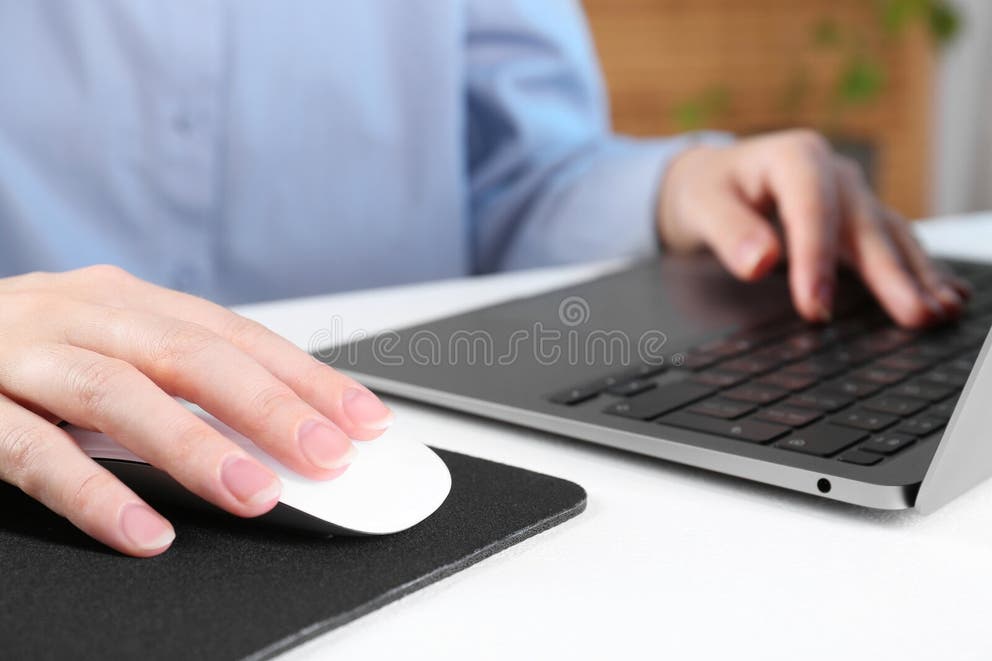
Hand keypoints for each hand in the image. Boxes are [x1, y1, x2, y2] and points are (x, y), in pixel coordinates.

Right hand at [0, 266, 392, 556]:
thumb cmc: (20, 353)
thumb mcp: (105, 353)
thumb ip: (173, 387)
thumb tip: (273, 438)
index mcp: (124, 301)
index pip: (234, 335)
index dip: (304, 376)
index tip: (364, 420)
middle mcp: (78, 314)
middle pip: (189, 356)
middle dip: (269, 408)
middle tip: (330, 456)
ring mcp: (19, 354)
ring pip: (119, 395)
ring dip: (195, 447)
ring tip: (257, 494)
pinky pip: (31, 451)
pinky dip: (92, 494)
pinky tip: (144, 530)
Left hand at [657, 129, 970, 326]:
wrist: (715, 179)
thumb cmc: (708, 191)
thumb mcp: (702, 205)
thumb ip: (728, 232)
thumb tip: (759, 263)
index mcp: (795, 158)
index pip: (811, 207)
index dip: (815, 258)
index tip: (815, 307)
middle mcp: (835, 174)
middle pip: (864, 224)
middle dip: (890, 273)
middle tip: (914, 314)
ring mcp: (854, 198)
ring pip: (890, 236)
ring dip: (917, 275)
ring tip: (940, 311)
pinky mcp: (861, 222)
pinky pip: (895, 246)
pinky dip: (918, 273)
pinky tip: (944, 296)